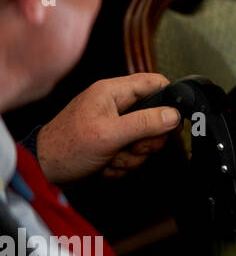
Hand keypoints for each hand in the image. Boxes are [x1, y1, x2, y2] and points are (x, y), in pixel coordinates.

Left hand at [36, 75, 181, 184]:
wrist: (43, 172)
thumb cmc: (65, 147)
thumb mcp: (109, 134)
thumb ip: (144, 123)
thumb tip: (173, 115)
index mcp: (113, 92)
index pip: (154, 83)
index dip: (168, 100)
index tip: (170, 122)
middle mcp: (116, 106)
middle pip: (155, 118)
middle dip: (146, 140)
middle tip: (130, 147)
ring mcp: (115, 126)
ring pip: (145, 140)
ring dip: (132, 156)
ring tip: (110, 158)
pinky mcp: (113, 144)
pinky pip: (133, 155)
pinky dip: (122, 164)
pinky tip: (104, 164)